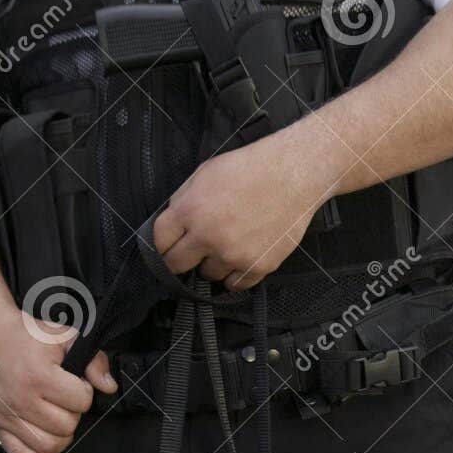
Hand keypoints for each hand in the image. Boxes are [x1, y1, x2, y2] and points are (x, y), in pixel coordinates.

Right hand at [0, 303, 115, 452]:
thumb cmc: (25, 336)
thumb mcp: (64, 336)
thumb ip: (93, 360)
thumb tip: (109, 386)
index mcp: (39, 375)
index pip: (81, 401)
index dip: (84, 392)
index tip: (75, 384)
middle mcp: (21, 399)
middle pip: (66, 427)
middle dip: (72, 414)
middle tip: (64, 400)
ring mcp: (8, 416)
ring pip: (49, 446)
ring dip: (60, 436)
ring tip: (57, 418)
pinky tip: (50, 449)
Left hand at [153, 132, 330, 289]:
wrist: (294, 174)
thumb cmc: (251, 168)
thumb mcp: (206, 172)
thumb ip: (184, 199)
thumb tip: (172, 223)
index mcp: (191, 210)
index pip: (159, 242)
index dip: (162, 244)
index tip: (168, 247)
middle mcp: (209, 237)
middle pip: (176, 266)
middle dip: (181, 260)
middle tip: (192, 252)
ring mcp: (233, 255)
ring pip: (208, 275)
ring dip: (213, 263)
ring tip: (229, 242)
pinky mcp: (256, 267)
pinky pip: (235, 284)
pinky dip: (236, 274)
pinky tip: (242, 255)